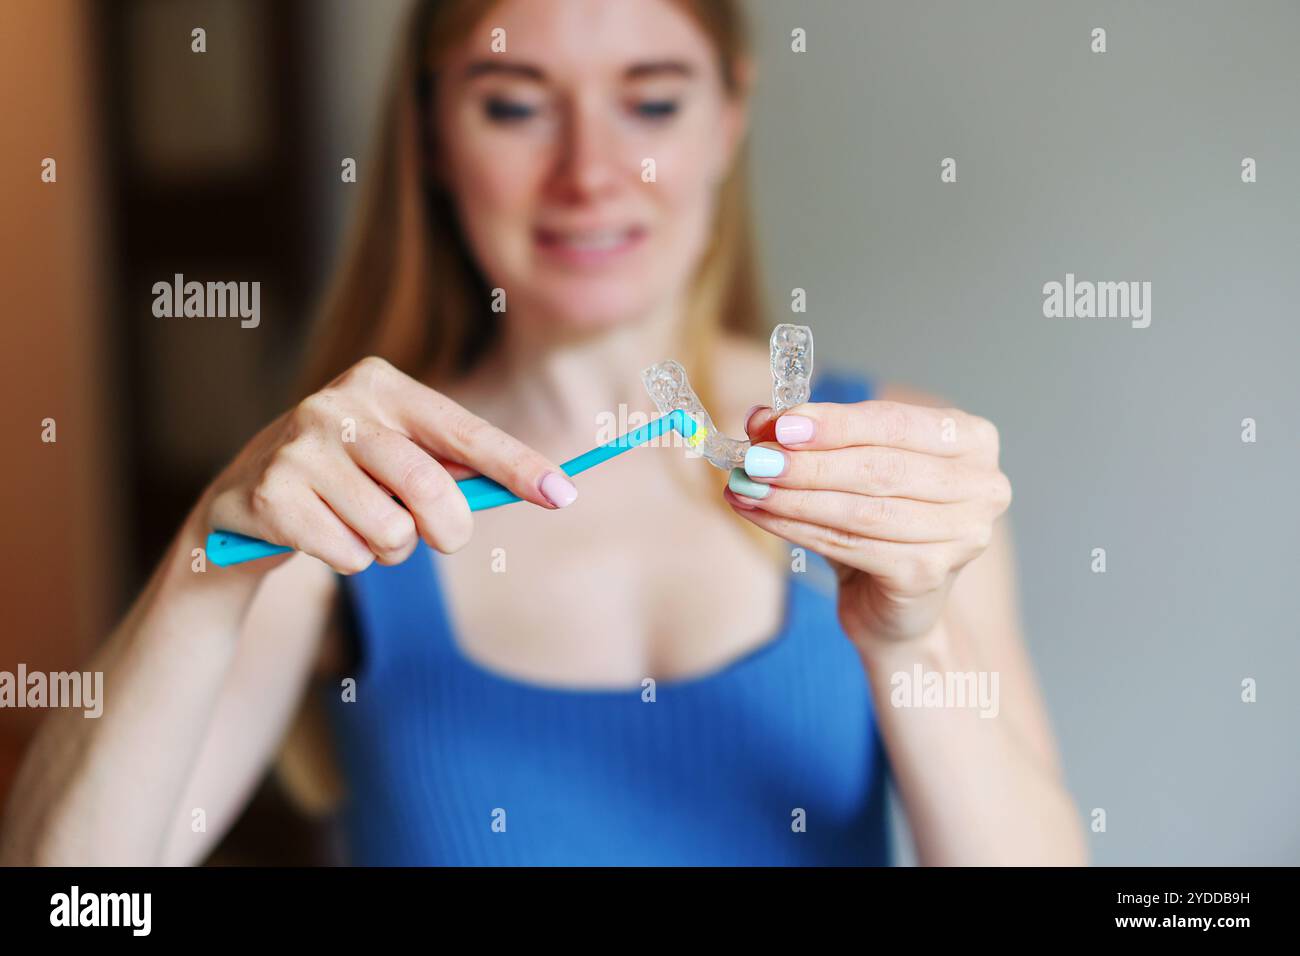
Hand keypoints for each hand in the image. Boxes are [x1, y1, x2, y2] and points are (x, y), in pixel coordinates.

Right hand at [203, 356, 576, 574]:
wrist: (244, 501)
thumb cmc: (348, 477)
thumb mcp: (399, 457)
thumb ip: (456, 467)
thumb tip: (540, 486)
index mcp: (379, 382)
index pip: (464, 431)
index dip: (517, 466)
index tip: (563, 493)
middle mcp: (336, 405)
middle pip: (430, 488)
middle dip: (448, 530)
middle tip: (438, 537)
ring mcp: (297, 447)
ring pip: (391, 531)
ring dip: (391, 550)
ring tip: (361, 527)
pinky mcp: (269, 495)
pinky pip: (349, 555)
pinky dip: (351, 561)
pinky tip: (321, 536)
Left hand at [723, 399, 1011, 650]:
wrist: (894, 606)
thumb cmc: (878, 525)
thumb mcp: (849, 469)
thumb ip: (814, 440)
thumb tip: (762, 419)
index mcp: (971, 440)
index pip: (894, 423)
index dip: (832, 423)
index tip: (776, 424)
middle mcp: (981, 485)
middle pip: (878, 467)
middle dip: (806, 463)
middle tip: (752, 459)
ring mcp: (962, 534)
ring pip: (860, 509)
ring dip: (793, 497)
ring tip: (745, 487)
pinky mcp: (929, 573)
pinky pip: (849, 544)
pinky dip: (796, 528)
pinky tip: (760, 515)